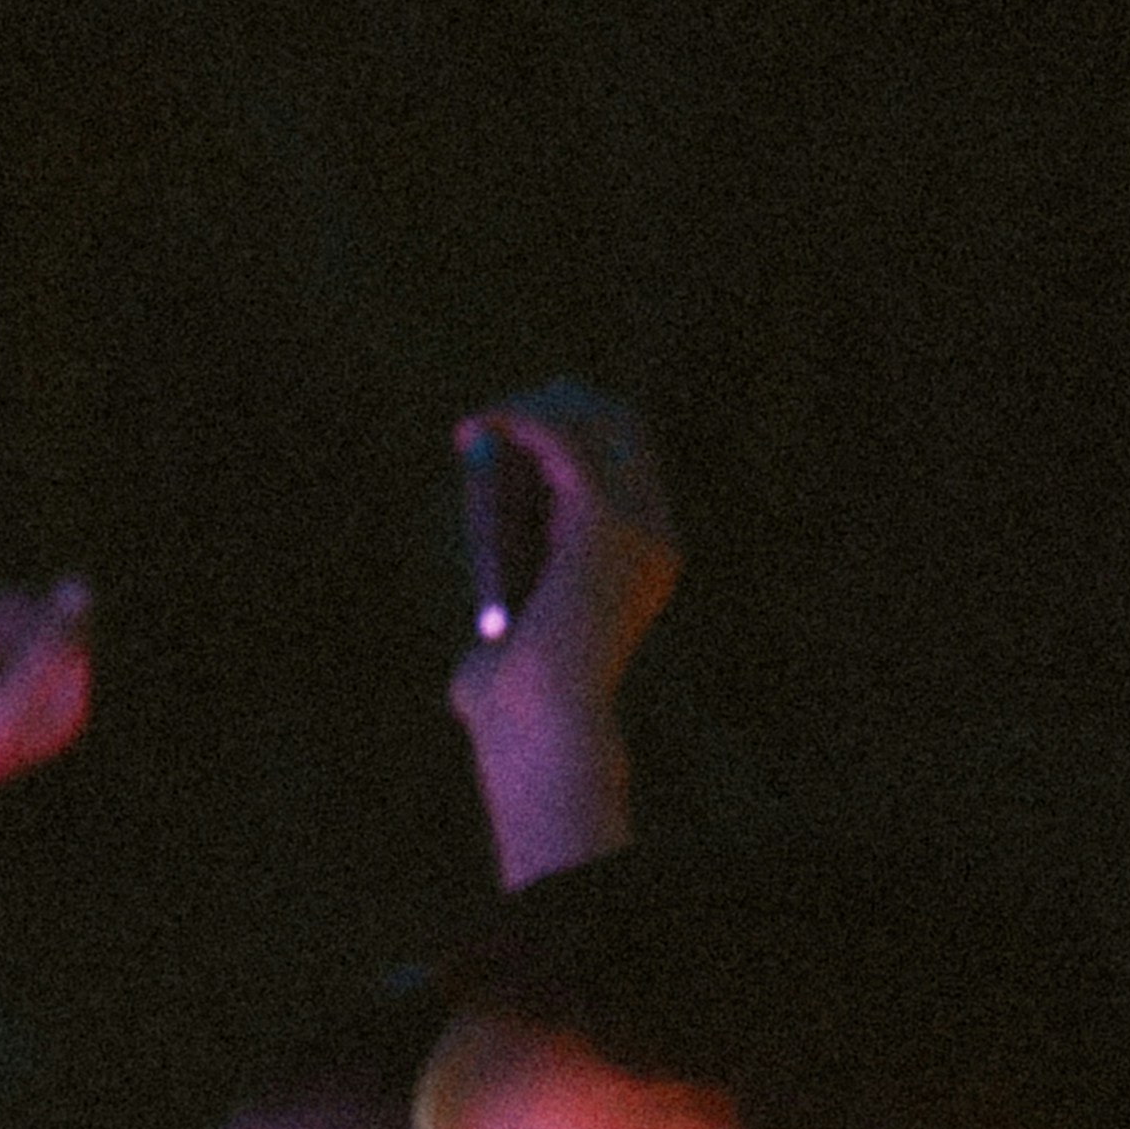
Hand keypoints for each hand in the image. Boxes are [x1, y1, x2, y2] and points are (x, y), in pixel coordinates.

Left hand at [454, 385, 681, 706]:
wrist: (536, 721)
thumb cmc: (513, 697)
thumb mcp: (516, 617)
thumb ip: (520, 564)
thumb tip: (491, 509)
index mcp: (645, 556)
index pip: (626, 461)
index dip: (572, 430)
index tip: (510, 432)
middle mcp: (655, 533)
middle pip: (621, 427)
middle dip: (557, 407)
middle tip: (490, 419)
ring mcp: (640, 524)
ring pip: (596, 423)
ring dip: (529, 411)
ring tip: (473, 424)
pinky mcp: (605, 521)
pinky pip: (564, 442)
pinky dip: (520, 422)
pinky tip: (482, 424)